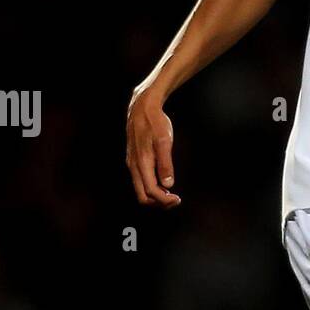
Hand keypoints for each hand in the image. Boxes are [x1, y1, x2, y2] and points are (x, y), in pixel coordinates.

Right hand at [126, 89, 180, 207]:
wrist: (142, 107)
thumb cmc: (154, 122)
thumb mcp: (164, 141)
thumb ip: (165, 163)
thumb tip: (168, 184)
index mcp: (142, 162)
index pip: (151, 191)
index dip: (164, 200)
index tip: (177, 199)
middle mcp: (134, 166)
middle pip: (142, 195)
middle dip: (159, 202)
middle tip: (175, 200)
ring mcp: (132, 163)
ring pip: (141, 189)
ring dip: (155, 196)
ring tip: (171, 194)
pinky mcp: (133, 160)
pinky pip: (140, 181)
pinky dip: (151, 187)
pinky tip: (163, 183)